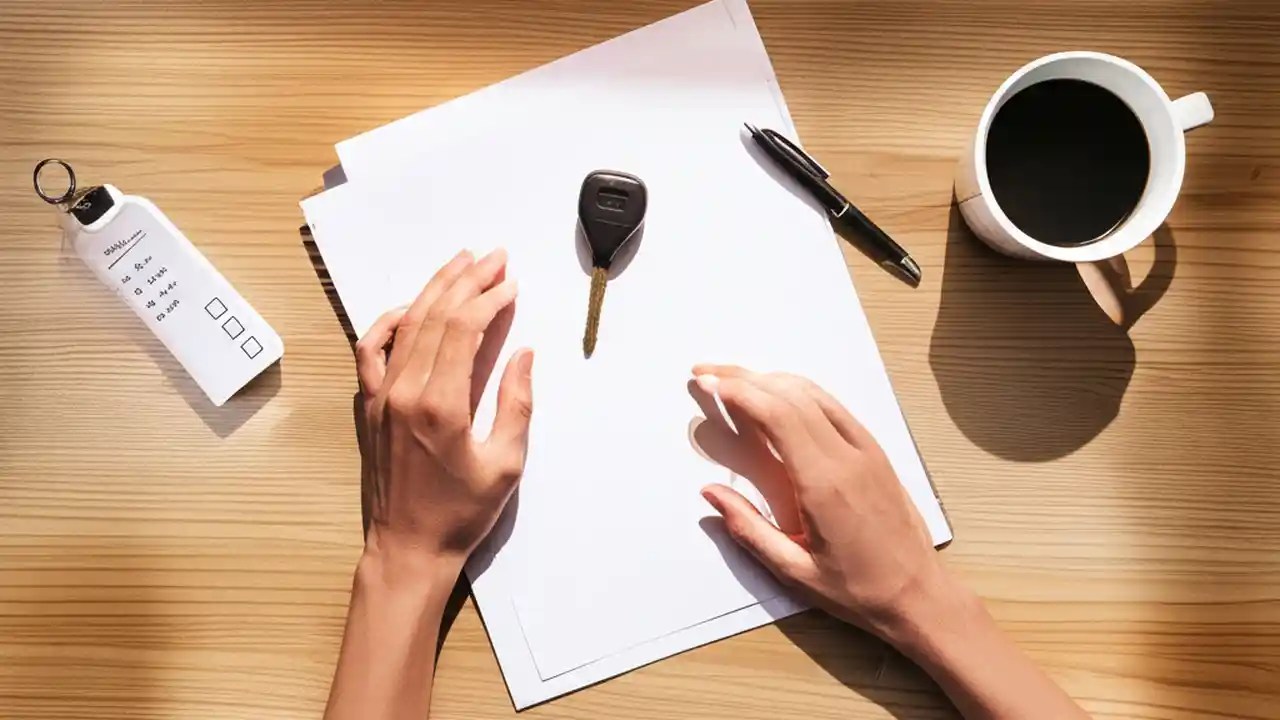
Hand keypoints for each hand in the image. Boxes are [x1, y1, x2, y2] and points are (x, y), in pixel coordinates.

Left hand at [354, 248, 533, 580]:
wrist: (408, 548)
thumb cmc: (460, 514)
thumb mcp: (506, 464)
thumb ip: (516, 404)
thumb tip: (523, 355)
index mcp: (439, 406)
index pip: (464, 330)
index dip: (489, 299)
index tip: (511, 283)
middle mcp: (403, 393)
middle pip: (435, 317)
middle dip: (467, 281)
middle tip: (493, 257)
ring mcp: (380, 397)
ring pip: (405, 325)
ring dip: (434, 290)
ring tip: (459, 264)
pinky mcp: (369, 407)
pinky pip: (370, 350)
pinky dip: (388, 322)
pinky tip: (411, 307)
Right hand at [694, 365, 944, 641]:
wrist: (919, 594)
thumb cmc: (860, 590)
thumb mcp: (794, 570)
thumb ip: (749, 529)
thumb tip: (712, 494)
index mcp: (825, 484)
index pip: (777, 415)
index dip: (739, 392)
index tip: (708, 384)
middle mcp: (848, 457)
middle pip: (790, 396)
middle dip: (744, 378)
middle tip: (708, 374)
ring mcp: (866, 450)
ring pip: (814, 395)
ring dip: (771, 380)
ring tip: (735, 380)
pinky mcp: (876, 453)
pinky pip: (834, 407)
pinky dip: (800, 392)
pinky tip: (779, 395)